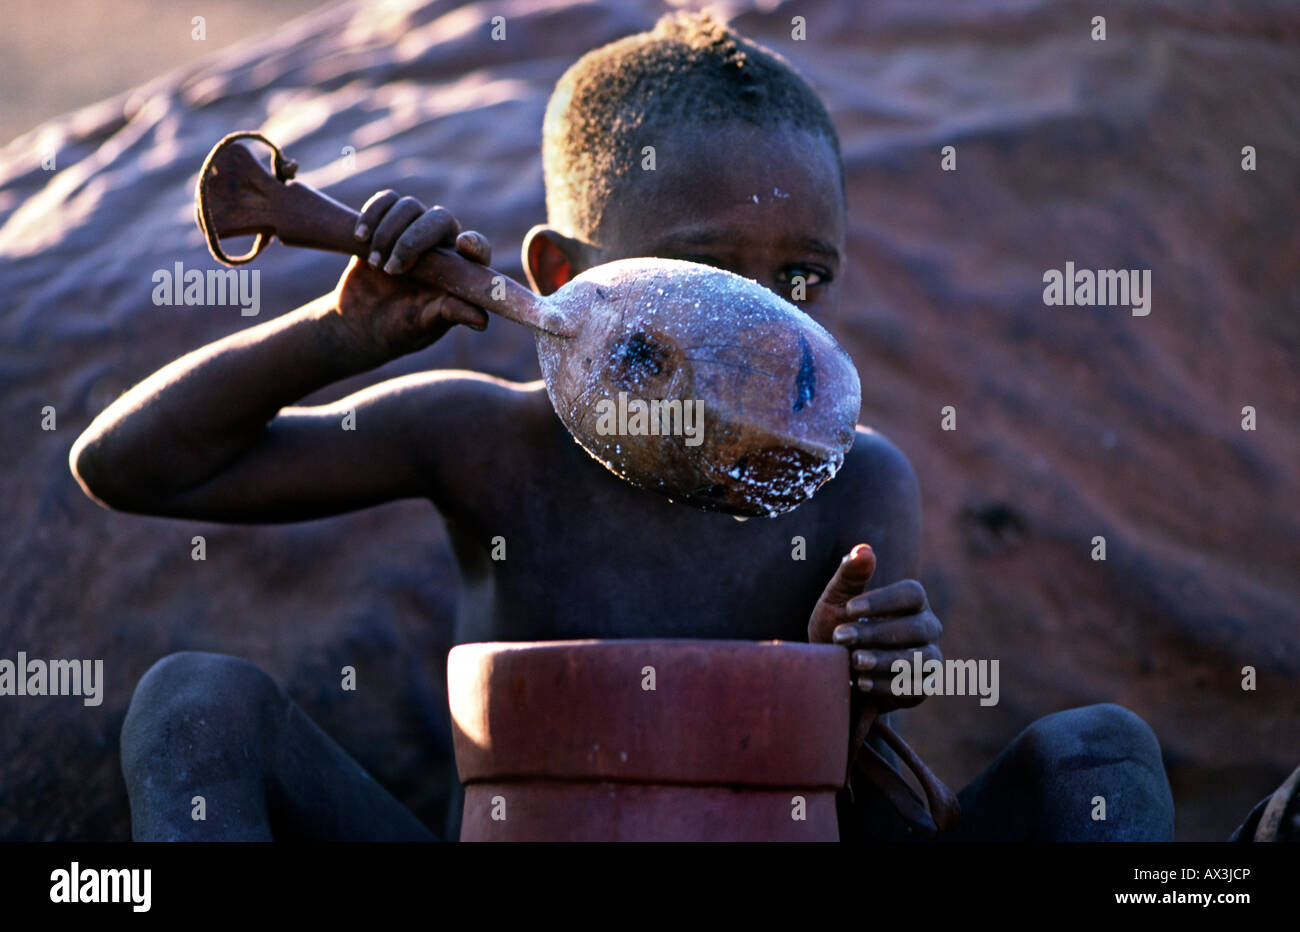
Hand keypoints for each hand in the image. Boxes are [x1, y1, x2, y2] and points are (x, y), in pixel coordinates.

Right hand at [330, 191, 491, 361]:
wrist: (360, 324)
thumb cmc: (400, 329)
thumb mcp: (425, 325)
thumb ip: (451, 315)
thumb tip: (481, 321)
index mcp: (461, 270)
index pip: (477, 247)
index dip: (474, 243)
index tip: (463, 244)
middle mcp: (442, 245)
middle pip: (439, 218)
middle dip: (413, 239)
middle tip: (392, 270)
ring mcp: (414, 230)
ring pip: (409, 206)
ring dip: (388, 232)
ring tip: (375, 265)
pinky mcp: (387, 222)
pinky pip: (385, 200)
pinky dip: (371, 214)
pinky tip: (360, 237)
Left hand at [808, 543, 942, 711]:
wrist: (833, 674)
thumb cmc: (838, 629)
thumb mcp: (835, 602)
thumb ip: (849, 576)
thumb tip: (864, 550)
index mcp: (912, 602)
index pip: (912, 594)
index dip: (883, 601)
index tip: (850, 609)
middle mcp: (928, 628)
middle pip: (917, 628)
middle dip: (877, 634)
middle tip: (841, 638)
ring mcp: (929, 659)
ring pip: (921, 659)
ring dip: (886, 661)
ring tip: (854, 663)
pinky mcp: (922, 688)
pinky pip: (915, 689)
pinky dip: (887, 686)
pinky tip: (862, 683)